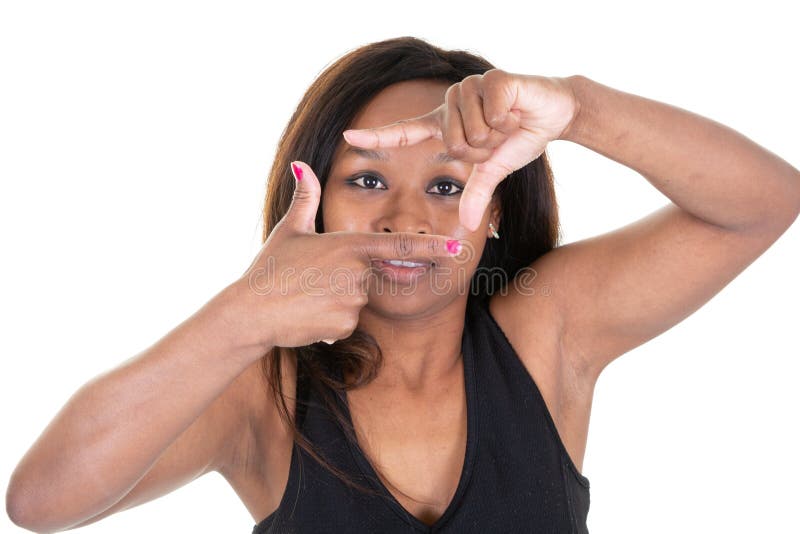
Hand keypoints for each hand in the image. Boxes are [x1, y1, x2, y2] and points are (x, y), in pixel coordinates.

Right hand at [229, 161, 461, 347]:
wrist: (251, 311)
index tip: (456, 247)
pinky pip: (346, 323)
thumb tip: (300, 164)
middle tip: (310, 282)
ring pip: (356, 302)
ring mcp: (354, 300)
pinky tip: (307, 316)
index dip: (431, 247)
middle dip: (343, 282)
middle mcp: (358, 272)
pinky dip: (329, 322)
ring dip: (335, 302)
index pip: (400, 244)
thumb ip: (305, 197)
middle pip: (366, 277)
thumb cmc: (269, 268)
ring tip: (305, 298)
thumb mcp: (290, 229)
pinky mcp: (345, 326)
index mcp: (349, 245)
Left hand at [342, 69, 579, 231]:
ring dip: (497, 135)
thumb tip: (468, 227)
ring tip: (508, 122)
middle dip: (483, 150)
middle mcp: (450, 103)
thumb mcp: (493, 170)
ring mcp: (468, 88)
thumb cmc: (519, 138)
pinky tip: (516, 110)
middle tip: (499, 137)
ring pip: (471, 131)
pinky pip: (491, 114)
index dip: (377, 137)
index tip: (349, 137)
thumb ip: (476, 194)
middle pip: (453, 144)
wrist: (555, 113)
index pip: (405, 132)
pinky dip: (509, 120)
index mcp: (444, 124)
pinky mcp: (490, 78)